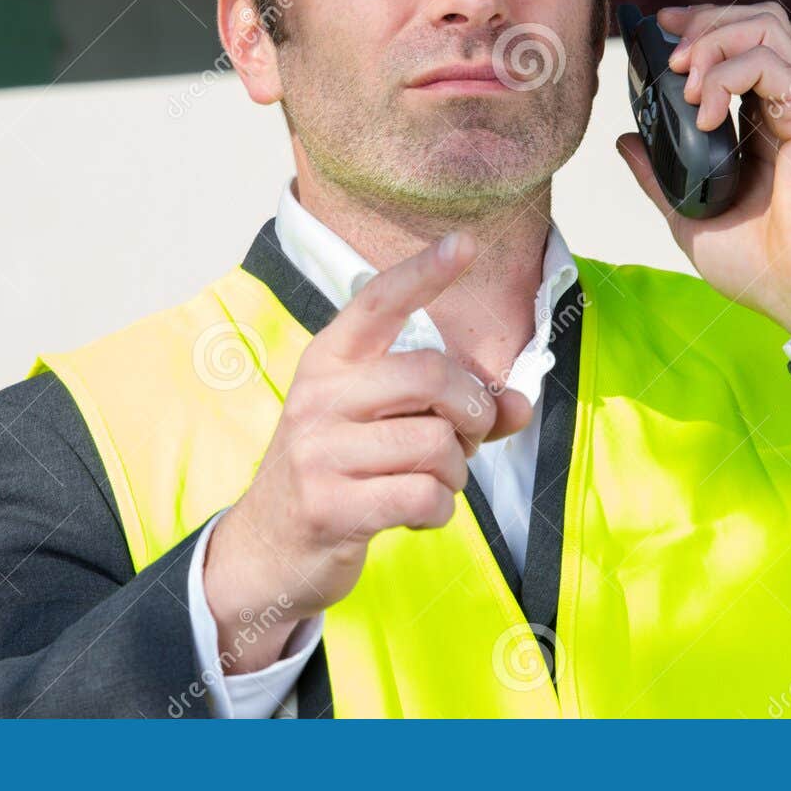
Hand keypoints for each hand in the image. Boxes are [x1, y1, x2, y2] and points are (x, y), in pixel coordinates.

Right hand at [202, 230, 532, 672]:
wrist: (271, 546)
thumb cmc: (342, 470)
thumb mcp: (384, 424)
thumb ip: (454, 409)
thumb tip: (519, 403)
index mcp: (330, 360)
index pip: (379, 301)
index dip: (425, 272)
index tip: (466, 244)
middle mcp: (319, 396)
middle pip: (431, 375)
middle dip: (472, 410)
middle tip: (468, 435)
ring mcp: (319, 451)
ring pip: (437, 444)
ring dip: (455, 470)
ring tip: (430, 479)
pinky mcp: (330, 506)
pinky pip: (425, 496)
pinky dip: (439, 510)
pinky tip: (416, 511)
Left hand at [615, 2, 790, 348]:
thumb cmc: (757, 265)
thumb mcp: (685, 214)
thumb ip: (655, 175)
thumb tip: (626, 140)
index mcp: (756, 122)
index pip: (738, 44)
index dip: (700, 24)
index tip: (661, 26)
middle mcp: (780, 106)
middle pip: (754, 21)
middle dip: (705, 21)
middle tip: (671, 52)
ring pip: (765, 27)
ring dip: (714, 42)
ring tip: (686, 85)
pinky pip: (769, 64)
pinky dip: (726, 75)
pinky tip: (704, 112)